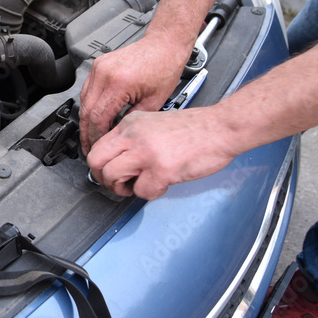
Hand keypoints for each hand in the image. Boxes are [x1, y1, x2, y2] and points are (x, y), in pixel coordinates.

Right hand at [79, 36, 188, 153]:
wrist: (163, 44)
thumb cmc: (164, 67)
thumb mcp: (154, 102)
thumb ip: (132, 119)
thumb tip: (117, 133)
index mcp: (119, 83)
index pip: (99, 117)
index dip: (96, 136)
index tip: (98, 147)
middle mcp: (104, 74)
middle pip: (85, 110)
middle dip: (86, 132)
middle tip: (87, 147)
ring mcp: (99, 68)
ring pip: (83, 100)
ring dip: (86, 119)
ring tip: (90, 134)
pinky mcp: (98, 65)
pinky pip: (87, 89)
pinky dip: (89, 104)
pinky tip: (94, 115)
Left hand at [86, 108, 238, 199]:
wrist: (221, 128)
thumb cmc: (195, 129)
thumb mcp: (153, 124)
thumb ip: (133, 139)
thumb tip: (118, 160)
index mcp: (130, 124)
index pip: (97, 146)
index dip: (100, 165)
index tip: (108, 173)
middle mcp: (133, 135)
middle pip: (96, 162)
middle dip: (103, 179)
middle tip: (118, 185)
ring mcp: (145, 152)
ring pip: (111, 176)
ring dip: (122, 189)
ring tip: (139, 186)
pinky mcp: (161, 169)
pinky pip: (142, 191)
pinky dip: (151, 193)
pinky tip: (162, 184)